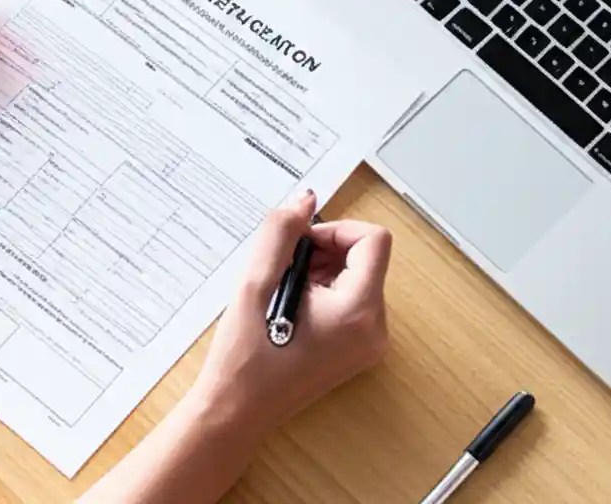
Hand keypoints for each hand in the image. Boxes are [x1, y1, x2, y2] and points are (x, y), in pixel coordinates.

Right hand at [191, 190, 392, 437]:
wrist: (235, 412)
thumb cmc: (244, 358)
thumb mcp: (256, 283)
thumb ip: (282, 232)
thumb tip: (307, 199)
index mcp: (358, 311)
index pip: (373, 240)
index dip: (336, 230)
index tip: (301, 243)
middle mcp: (374, 329)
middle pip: (367, 258)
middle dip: (326, 251)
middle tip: (284, 268)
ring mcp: (369, 343)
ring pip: (359, 277)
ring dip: (323, 270)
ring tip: (284, 291)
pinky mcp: (358, 350)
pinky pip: (353, 301)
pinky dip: (326, 292)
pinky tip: (292, 307)